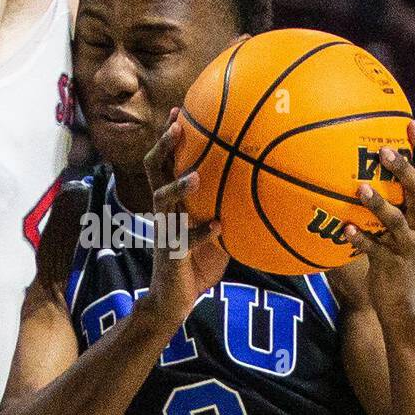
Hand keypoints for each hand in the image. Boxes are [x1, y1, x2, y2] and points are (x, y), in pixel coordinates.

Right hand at [141, 109, 227, 331]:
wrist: (174, 302)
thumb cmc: (197, 264)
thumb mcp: (215, 231)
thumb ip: (225, 210)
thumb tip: (259, 190)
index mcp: (172, 205)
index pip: (164, 163)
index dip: (167, 138)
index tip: (178, 112)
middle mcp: (164, 213)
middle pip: (155, 170)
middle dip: (164, 147)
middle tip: (177, 127)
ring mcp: (166, 232)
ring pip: (163, 201)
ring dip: (179, 187)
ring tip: (196, 176)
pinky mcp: (173, 255)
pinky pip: (187, 241)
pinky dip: (203, 233)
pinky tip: (219, 226)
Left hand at [344, 121, 414, 324]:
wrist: (403, 304)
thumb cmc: (391, 258)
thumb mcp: (391, 227)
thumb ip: (381, 202)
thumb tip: (352, 171)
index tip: (411, 123)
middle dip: (403, 168)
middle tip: (383, 150)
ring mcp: (406, 245)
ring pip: (396, 220)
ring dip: (378, 204)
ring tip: (361, 188)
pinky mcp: (392, 265)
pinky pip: (374, 250)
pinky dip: (359, 239)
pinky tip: (344, 229)